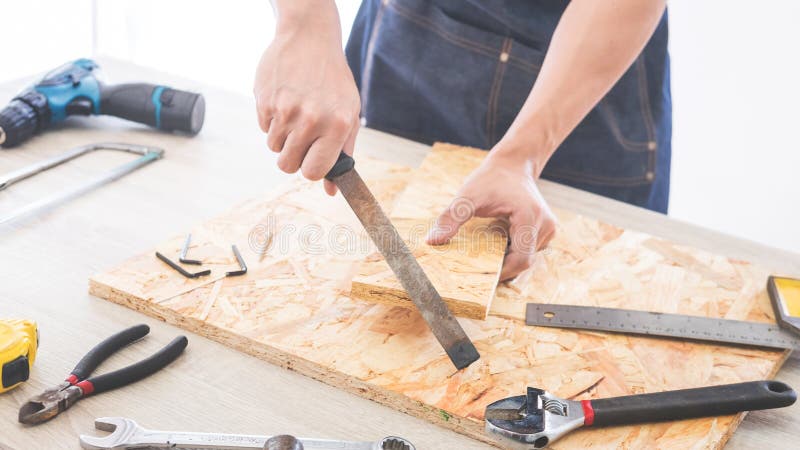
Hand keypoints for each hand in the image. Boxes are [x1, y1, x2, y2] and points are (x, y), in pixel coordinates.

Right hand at [254, 17, 360, 194]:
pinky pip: (263, 128)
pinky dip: (272, 120)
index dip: (310, 169)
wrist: (310, 39)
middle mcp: (310, 119)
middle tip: (301, 139)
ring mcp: (285, 110)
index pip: (313, 171)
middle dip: (293, 158)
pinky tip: (285, 100)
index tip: (312, 161)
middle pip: (287, 165)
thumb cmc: (333, 81)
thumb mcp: (349, 113)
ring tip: (295, 113)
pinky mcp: (265, 100)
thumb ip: (342, 153)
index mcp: (336, 125)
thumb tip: (331, 190)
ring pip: (274, 148)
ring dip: (282, 137)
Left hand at [426, 146, 556, 280]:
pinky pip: (530, 249)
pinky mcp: (547, 229)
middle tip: (481, 267)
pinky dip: (514, 250)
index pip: (521, 260)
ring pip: (528, 256)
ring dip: (509, 258)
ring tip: (489, 250)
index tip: (483, 275)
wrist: (512, 164)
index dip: (503, 273)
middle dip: (504, 267)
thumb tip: (431, 241)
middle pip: (525, 261)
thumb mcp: (467, 197)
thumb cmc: (491, 179)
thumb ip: (450, 219)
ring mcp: (549, 227)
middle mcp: (545, 225)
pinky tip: (499, 241)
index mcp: (529, 218)